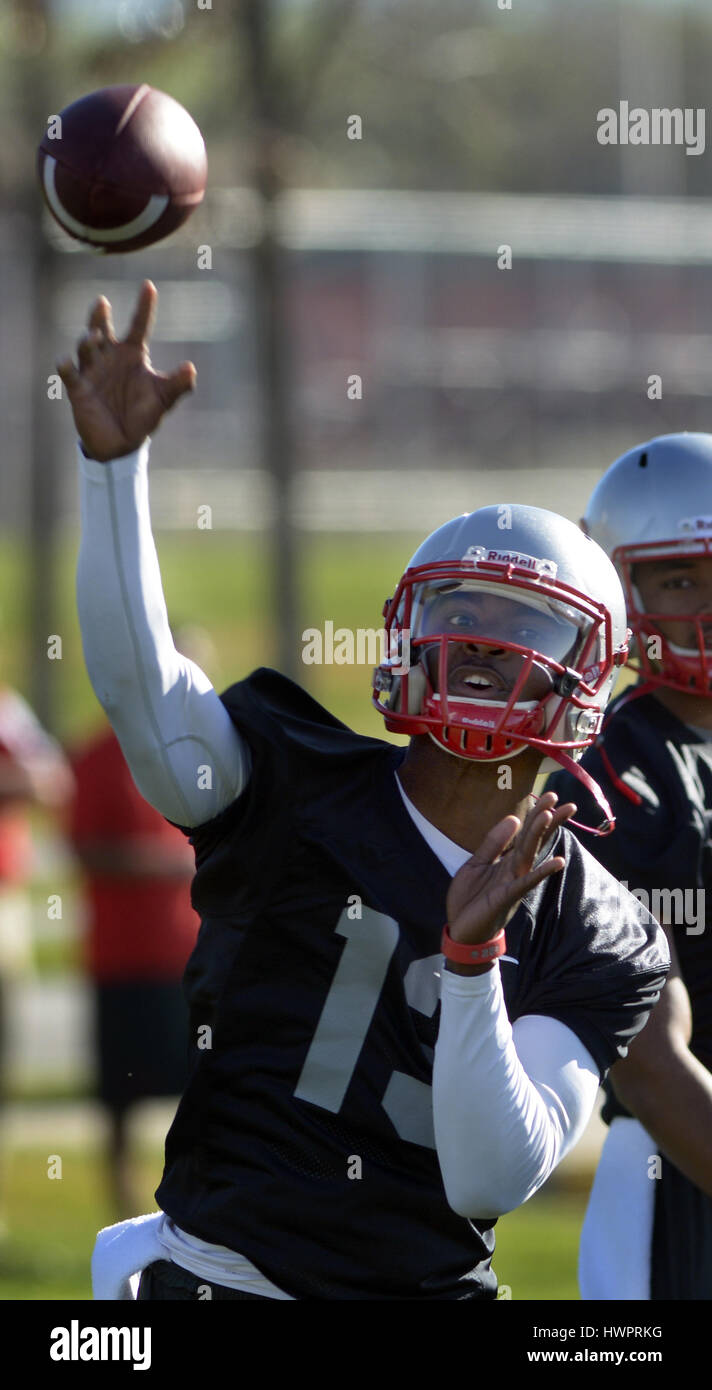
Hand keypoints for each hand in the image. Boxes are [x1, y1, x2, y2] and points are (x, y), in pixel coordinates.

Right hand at [57, 280, 195, 461]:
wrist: (122, 444)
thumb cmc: (143, 417)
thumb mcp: (163, 399)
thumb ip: (177, 385)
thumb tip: (191, 369)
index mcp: (133, 354)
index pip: (139, 325)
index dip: (144, 306)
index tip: (148, 286)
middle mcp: (110, 356)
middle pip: (103, 328)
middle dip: (100, 316)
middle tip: (103, 303)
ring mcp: (93, 370)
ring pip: (86, 347)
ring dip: (87, 341)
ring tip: (93, 337)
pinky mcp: (78, 388)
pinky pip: (69, 373)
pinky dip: (66, 366)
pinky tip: (66, 362)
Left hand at [445, 792, 575, 948]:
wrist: (461, 931)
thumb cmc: (470, 900)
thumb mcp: (475, 864)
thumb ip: (493, 843)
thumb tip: (513, 818)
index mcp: (505, 860)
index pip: (525, 832)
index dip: (536, 813)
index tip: (550, 794)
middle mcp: (514, 868)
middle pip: (534, 840)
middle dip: (548, 820)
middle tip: (567, 802)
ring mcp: (513, 881)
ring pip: (530, 853)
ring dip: (541, 834)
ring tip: (553, 815)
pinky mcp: (507, 896)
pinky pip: (527, 882)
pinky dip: (542, 871)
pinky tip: (558, 861)